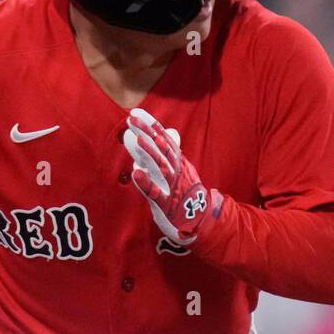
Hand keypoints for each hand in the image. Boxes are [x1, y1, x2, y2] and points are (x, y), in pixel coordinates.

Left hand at [122, 107, 223, 245]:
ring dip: (149, 152)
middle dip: (147, 132)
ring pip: (161, 166)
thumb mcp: (182, 170)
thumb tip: (167, 132)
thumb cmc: (187, 195)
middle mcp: (176, 171)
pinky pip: (156, 193)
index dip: (151, 125)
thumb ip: (172, 153)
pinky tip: (135, 173)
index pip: (164, 140)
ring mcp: (173, 187)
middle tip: (131, 118)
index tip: (137, 112)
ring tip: (135, 138)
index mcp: (178, 163)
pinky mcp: (168, 204)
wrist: (202, 221)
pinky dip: (146, 183)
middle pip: (162, 148)